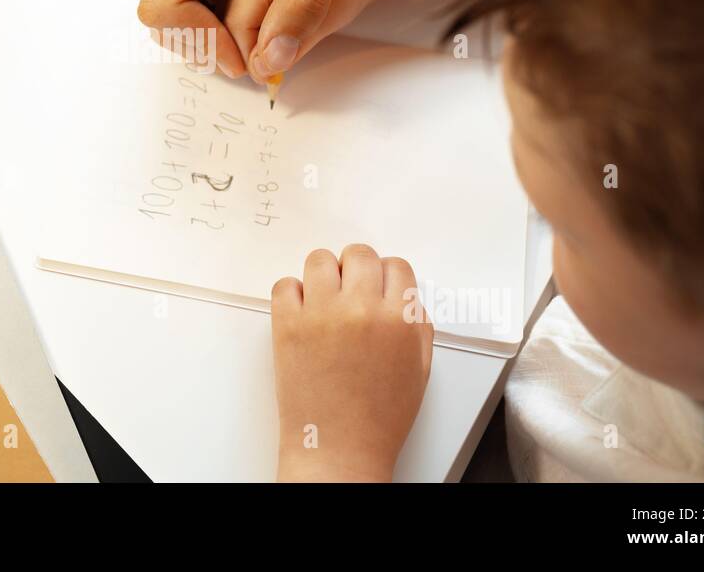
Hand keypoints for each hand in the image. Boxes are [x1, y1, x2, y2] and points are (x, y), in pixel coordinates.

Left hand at [272, 245, 433, 481]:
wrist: (339, 450)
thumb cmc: (378, 419)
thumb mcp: (418, 370)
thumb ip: (417, 326)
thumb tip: (405, 298)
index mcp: (400, 319)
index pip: (396, 265)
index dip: (387, 276)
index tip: (378, 287)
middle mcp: (362, 309)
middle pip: (359, 254)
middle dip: (357, 269)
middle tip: (351, 291)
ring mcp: (322, 314)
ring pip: (320, 258)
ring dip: (324, 274)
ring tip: (324, 298)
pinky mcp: (288, 324)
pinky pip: (285, 284)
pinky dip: (292, 293)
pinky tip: (302, 313)